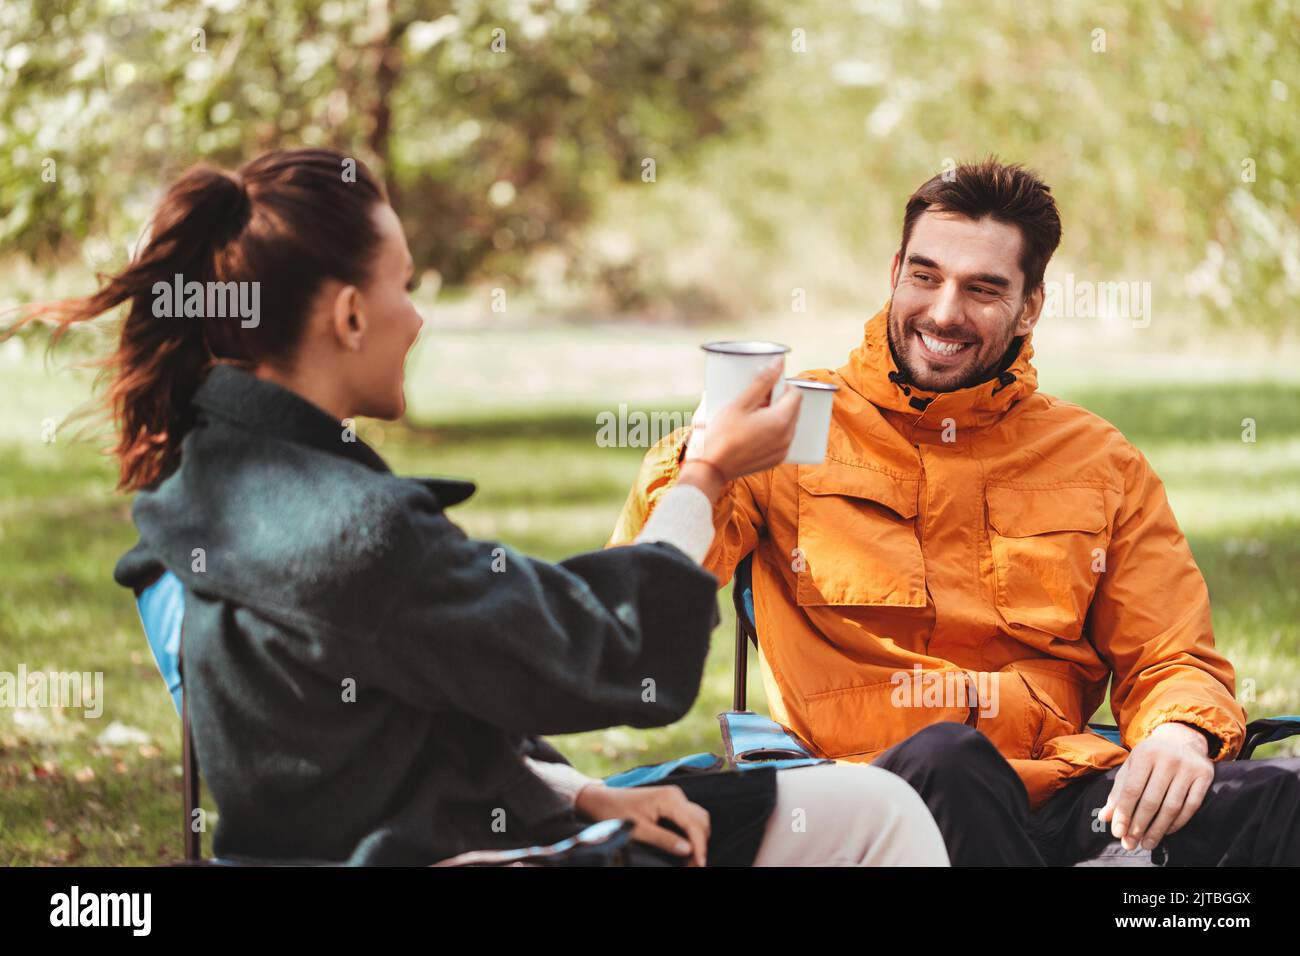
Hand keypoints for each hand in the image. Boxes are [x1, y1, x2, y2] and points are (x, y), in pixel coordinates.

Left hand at [574, 783, 710, 865]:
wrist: (600, 800)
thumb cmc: (616, 813)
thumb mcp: (638, 831)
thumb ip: (664, 840)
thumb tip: (688, 850)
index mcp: (669, 799)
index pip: (694, 824)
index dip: (700, 846)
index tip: (700, 865)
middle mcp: (675, 795)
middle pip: (700, 821)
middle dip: (701, 844)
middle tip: (695, 866)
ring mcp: (673, 798)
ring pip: (697, 819)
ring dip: (698, 839)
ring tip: (692, 860)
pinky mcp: (670, 803)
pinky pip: (688, 818)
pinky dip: (690, 833)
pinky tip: (685, 848)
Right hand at [679, 359, 800, 499]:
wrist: (712, 468)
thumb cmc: (722, 435)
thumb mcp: (740, 404)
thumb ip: (762, 382)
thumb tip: (779, 363)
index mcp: (781, 420)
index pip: (796, 394)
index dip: (781, 387)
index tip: (764, 389)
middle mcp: (787, 436)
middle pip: (794, 408)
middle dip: (779, 401)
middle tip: (755, 401)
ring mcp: (783, 450)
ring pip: (788, 424)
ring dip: (776, 416)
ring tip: (752, 417)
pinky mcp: (776, 459)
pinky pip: (782, 439)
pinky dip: (773, 432)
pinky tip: (753, 432)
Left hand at [1098, 721, 1214, 850]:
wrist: (1182, 737)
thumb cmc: (1150, 756)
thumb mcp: (1131, 767)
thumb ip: (1118, 792)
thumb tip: (1105, 817)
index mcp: (1144, 754)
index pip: (1132, 789)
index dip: (1124, 813)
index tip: (1117, 832)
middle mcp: (1167, 759)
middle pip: (1151, 800)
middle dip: (1139, 826)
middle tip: (1131, 844)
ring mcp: (1188, 768)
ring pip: (1172, 806)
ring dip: (1158, 829)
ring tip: (1147, 843)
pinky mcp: (1204, 776)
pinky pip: (1191, 806)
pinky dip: (1178, 822)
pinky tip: (1166, 831)